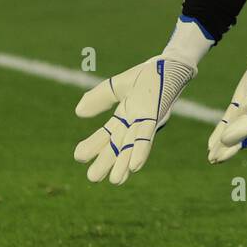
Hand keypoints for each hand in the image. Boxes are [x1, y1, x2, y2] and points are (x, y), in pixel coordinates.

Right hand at [73, 17, 213, 184]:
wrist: (168, 65)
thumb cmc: (147, 77)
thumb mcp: (117, 86)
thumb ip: (99, 98)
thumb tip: (78, 112)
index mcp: (125, 117)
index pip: (106, 134)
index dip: (93, 146)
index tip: (79, 157)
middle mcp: (135, 124)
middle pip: (117, 146)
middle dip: (106, 162)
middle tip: (92, 178)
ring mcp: (145, 122)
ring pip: (131, 147)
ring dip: (123, 164)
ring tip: (115, 181)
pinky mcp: (155, 117)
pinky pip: (146, 137)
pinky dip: (141, 151)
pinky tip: (134, 166)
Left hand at [207, 48, 246, 163]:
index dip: (239, 132)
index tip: (225, 139)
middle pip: (243, 133)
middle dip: (229, 147)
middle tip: (215, 159)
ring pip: (234, 131)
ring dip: (223, 145)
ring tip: (212, 158)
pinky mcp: (240, 106)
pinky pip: (229, 121)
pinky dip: (220, 132)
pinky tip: (211, 144)